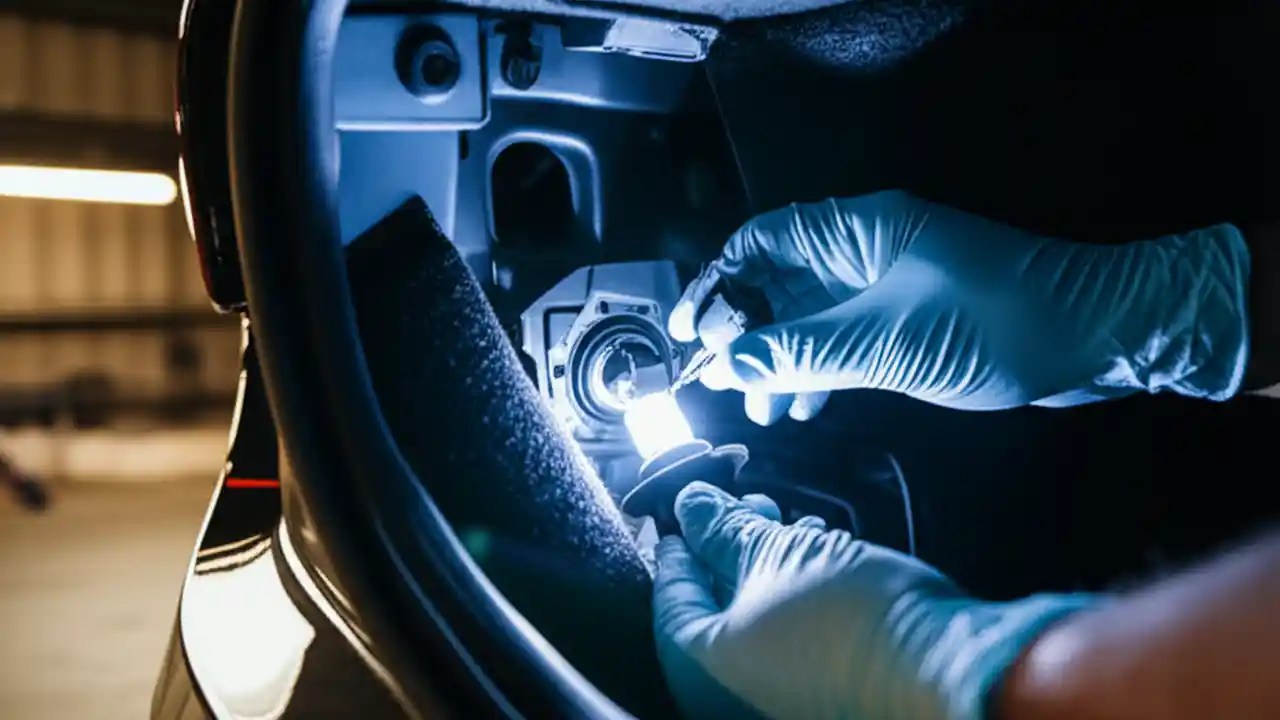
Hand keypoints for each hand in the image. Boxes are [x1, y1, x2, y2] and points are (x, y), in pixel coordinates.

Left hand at [653, 482, 1091, 719]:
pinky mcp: (816, 701)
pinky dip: (792, 601)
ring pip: (752, 625)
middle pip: (712, 610)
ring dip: (766, 567)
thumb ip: (725, 529)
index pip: (669, 595)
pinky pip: (786, 645)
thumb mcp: (780, 554)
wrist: (945, 672)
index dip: (679, 541)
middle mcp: (725, 698)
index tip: (685, 510)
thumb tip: (691, 506)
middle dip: (731, 548)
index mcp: (698, 668)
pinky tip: (820, 559)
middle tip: (745, 507)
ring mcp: (770, 704)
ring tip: (789, 522)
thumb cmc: (854, 621)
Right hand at [669, 191, 1250, 422]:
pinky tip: (800, 407)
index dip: (715, 287)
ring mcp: (881, 287)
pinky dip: (814, 372)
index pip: (757, 244)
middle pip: (774, 284)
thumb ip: (802, 353)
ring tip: (758, 412)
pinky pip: (837, 342)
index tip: (689, 337)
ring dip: (776, 362)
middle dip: (742, 335)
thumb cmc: (995, 322)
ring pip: (804, 319)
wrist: (1095, 337)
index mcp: (852, 231)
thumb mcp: (887, 341)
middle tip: (720, 385)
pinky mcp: (902, 321)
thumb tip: (728, 366)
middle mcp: (860, 252)